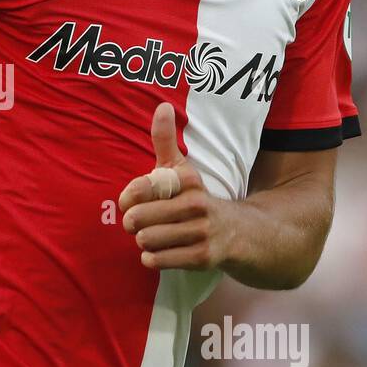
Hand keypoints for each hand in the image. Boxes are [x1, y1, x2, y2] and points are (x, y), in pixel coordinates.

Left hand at [118, 102, 233, 270]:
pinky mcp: (201, 257)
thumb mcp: (182, 170)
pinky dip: (152, 258)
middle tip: (139, 224)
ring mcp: (200, 232)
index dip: (128, 198)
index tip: (131, 202)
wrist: (238, 233)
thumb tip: (162, 106)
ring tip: (153, 236)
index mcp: (186, 180)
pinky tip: (160, 252)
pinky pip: (157, 260)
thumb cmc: (196, 199)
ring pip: (146, 240)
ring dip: (143, 242)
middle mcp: (195, 204)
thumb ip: (165, 140)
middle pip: (137, 218)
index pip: (140, 188)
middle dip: (132, 223)